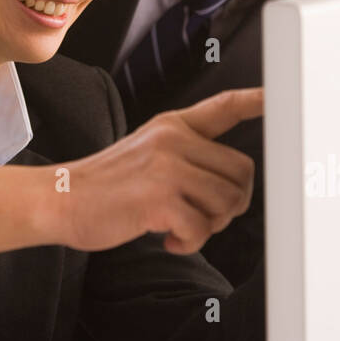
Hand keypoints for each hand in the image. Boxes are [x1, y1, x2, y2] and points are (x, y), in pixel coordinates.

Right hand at [57, 86, 259, 253]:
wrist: (59, 199)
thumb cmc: (106, 185)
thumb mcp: (146, 152)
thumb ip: (186, 156)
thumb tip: (231, 184)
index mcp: (172, 125)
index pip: (224, 106)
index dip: (257, 101)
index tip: (280, 97)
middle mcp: (173, 139)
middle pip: (241, 172)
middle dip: (231, 203)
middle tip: (203, 214)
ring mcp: (167, 166)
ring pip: (227, 201)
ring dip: (210, 226)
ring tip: (180, 227)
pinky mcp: (159, 197)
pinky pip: (202, 228)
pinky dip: (190, 243)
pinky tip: (169, 239)